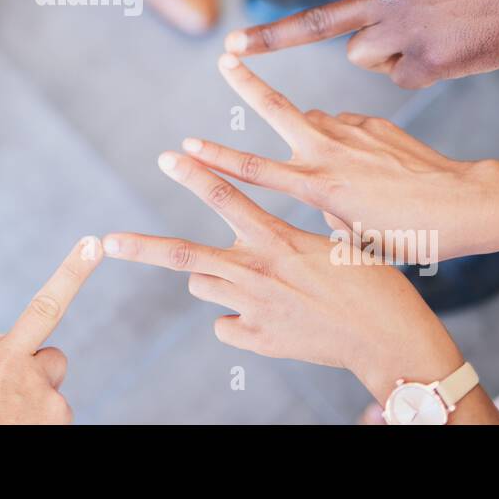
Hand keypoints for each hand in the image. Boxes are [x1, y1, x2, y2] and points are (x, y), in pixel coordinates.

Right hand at [0, 210, 101, 423]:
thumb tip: (31, 359)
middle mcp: (3, 364)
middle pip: (44, 306)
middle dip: (72, 272)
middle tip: (94, 242)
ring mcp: (34, 387)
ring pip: (53, 363)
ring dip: (42, 380)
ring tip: (15, 411)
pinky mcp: (56, 412)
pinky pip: (58, 403)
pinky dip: (45, 417)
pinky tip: (25, 429)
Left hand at [102, 149, 468, 403]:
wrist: (389, 339)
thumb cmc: (371, 283)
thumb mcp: (332, 243)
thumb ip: (285, 238)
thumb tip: (261, 236)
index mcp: (280, 240)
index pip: (228, 200)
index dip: (197, 176)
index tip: (169, 157)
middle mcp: (259, 273)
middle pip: (185, 257)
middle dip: (142, 246)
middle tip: (109, 240)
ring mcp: (254, 310)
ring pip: (203, 287)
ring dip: (213, 280)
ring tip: (249, 280)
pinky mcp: (259, 341)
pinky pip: (226, 325)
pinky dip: (236, 320)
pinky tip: (266, 318)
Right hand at [184, 54, 498, 261]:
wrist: (466, 203)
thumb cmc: (412, 236)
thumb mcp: (358, 238)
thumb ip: (329, 212)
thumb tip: (319, 189)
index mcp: (322, 187)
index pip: (256, 170)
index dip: (216, 159)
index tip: (185, 146)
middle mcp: (332, 152)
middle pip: (278, 109)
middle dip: (247, 83)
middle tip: (225, 56)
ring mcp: (355, 132)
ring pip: (312, 119)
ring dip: (306, 130)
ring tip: (327, 161)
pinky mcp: (376, 123)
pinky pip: (345, 126)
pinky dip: (342, 138)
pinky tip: (366, 161)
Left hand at [226, 0, 498, 88]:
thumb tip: (372, 20)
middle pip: (315, 23)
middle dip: (269, 38)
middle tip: (229, 48)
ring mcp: (404, 33)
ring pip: (358, 58)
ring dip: (378, 53)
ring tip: (420, 35)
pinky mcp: (426, 64)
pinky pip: (398, 78)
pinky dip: (416, 70)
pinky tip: (445, 53)